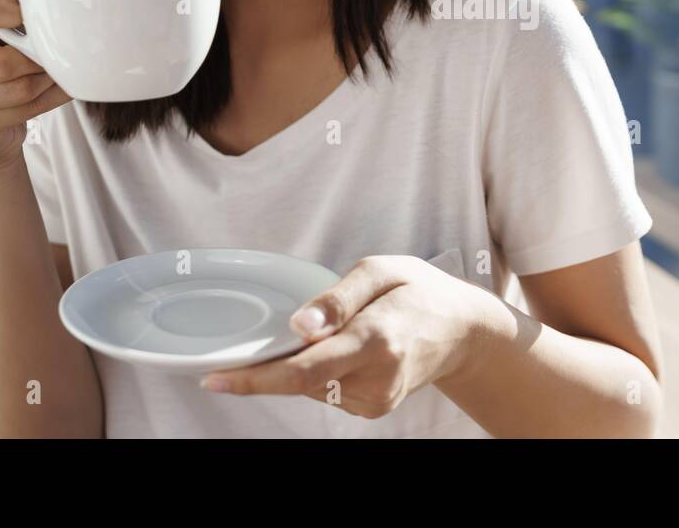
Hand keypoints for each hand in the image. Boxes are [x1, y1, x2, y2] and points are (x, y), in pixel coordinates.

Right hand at [0, 0, 72, 171]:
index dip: (10, 7)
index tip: (31, 14)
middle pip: (1, 61)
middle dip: (37, 58)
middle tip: (53, 52)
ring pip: (18, 89)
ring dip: (49, 79)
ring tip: (57, 69)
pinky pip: (25, 112)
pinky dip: (52, 98)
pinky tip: (57, 88)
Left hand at [200, 255, 488, 417]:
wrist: (463, 330)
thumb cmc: (419, 291)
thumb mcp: (382, 270)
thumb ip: (338, 298)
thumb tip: (298, 324)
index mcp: (377, 339)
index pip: (305, 369)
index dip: (256, 378)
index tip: (215, 379)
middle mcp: (376, 378)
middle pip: (301, 379)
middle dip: (279, 359)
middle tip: (286, 330)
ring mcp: (376, 399)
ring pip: (312, 385)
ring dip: (307, 360)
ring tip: (346, 329)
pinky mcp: (374, 408)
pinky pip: (327, 389)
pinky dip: (324, 369)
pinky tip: (348, 347)